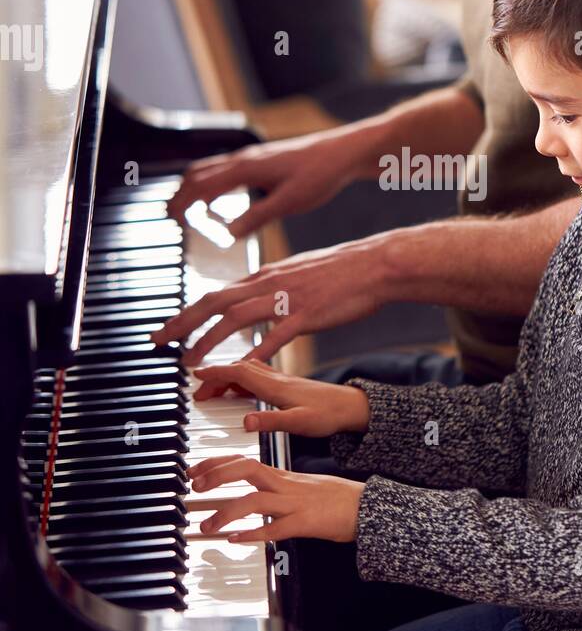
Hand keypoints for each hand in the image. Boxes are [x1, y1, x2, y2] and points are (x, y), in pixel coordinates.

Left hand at [151, 234, 396, 362]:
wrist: (373, 264)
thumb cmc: (341, 270)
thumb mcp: (298, 272)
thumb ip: (274, 285)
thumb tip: (256, 294)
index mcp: (265, 275)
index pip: (217, 293)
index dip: (189, 311)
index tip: (171, 328)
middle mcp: (269, 283)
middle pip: (213, 301)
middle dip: (182, 321)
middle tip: (159, 340)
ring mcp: (286, 298)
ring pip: (235, 318)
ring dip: (208, 339)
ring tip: (190, 359)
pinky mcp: (307, 314)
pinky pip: (275, 335)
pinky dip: (255, 351)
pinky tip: (241, 366)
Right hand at [166, 129, 360, 237]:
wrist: (343, 152)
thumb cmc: (320, 174)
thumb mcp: (288, 202)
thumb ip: (256, 217)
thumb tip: (228, 233)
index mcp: (246, 168)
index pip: (201, 185)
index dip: (182, 202)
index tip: (170, 219)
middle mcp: (245, 159)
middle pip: (199, 173)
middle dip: (180, 193)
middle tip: (169, 215)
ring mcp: (253, 157)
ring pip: (211, 168)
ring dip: (194, 187)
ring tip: (186, 207)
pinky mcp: (263, 160)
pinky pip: (226, 169)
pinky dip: (212, 183)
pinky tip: (219, 199)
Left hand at [188, 457, 364, 542]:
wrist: (365, 506)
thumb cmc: (336, 498)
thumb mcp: (302, 486)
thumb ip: (277, 488)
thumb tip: (254, 495)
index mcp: (283, 475)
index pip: (244, 460)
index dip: (216, 463)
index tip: (194, 471)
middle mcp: (286, 485)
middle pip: (246, 469)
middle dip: (217, 475)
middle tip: (194, 487)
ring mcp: (295, 503)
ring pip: (255, 500)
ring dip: (226, 513)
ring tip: (207, 527)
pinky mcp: (305, 523)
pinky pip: (275, 528)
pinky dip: (253, 533)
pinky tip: (236, 540)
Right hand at [190, 356, 369, 435]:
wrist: (352, 407)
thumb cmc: (329, 415)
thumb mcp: (299, 423)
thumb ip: (272, 421)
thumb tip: (245, 422)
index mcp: (276, 386)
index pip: (238, 373)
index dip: (215, 373)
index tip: (195, 375)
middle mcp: (277, 378)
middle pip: (238, 370)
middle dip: (216, 377)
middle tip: (200, 391)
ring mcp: (282, 379)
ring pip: (247, 371)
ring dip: (228, 377)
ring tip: (214, 391)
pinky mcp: (288, 384)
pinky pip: (258, 376)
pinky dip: (242, 380)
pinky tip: (241, 390)